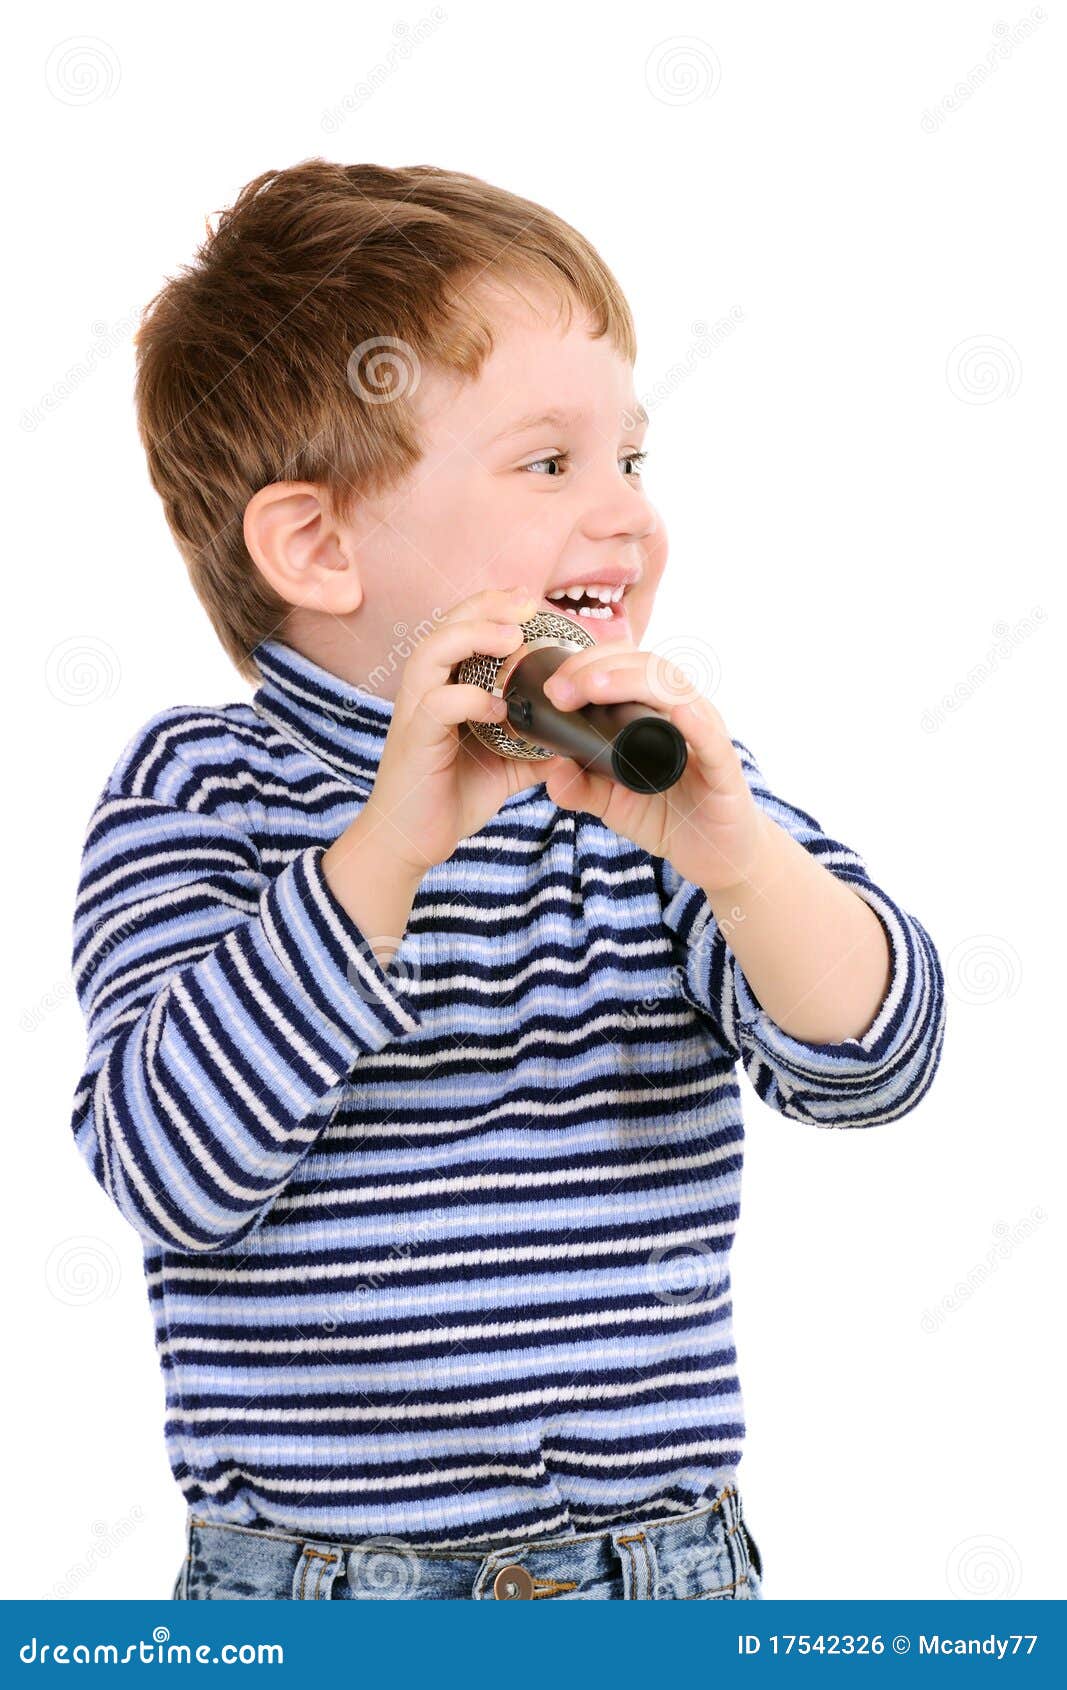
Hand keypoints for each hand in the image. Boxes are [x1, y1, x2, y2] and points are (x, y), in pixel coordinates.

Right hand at [355, 586, 551, 878]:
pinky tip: (498, 709)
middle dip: (486, 606)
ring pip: (432, 652)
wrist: (410, 841)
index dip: (492, 606)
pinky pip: (437, 705)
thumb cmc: (449, 796)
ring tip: (512, 639)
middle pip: (445, 625)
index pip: (461, 627)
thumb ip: (532, 746)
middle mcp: (424, 691)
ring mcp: (415, 713)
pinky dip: (470, 700)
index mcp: (444, 687)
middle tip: (527, 603)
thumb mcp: (503, 767)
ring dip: (473, 636)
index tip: (530, 601)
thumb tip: (575, 739)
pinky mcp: (414, 741)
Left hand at [538, 641, 768, 893]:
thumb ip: (583, 788)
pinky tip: (675, 712)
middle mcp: (685, 714)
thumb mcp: (614, 803)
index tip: (554, 688)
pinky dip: (693, 721)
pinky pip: (711, 738)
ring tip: (592, 688)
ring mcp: (706, 737)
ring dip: (632, 681)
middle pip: (647, 666)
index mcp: (658, 712)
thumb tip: (551, 772)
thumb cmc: (670, 818)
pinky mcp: (725, 769)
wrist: (715, 855)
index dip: (589, 664)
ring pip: (676, 689)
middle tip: (561, 689)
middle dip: (599, 668)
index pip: (626, 666)